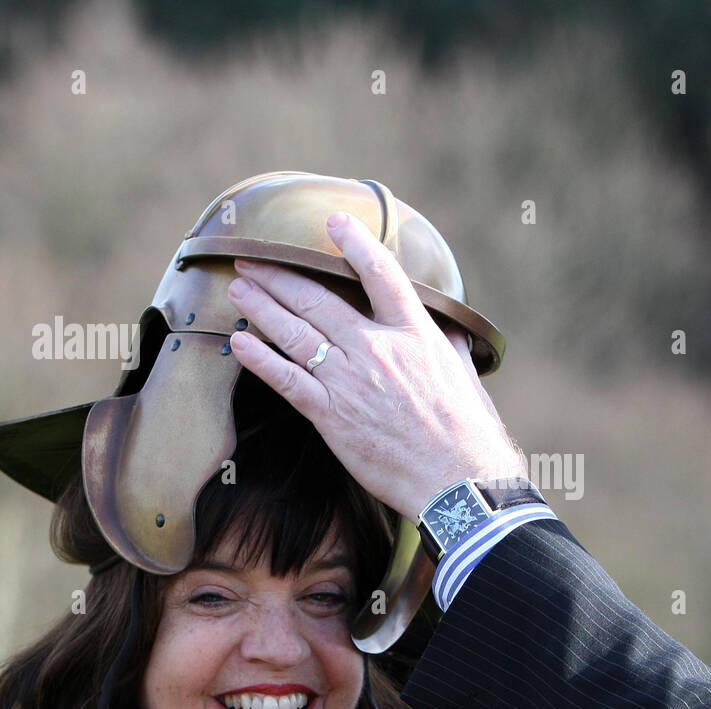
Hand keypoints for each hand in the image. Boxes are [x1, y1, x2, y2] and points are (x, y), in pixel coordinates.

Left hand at [225, 212, 526, 519]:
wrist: (457, 482)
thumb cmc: (470, 435)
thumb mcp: (468, 378)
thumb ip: (450, 347)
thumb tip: (451, 329)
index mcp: (415, 334)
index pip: (380, 274)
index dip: (354, 243)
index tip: (334, 222)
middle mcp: (377, 348)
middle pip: (317, 300)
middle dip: (279, 276)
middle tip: (253, 262)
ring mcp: (350, 381)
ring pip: (294, 333)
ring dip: (261, 307)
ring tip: (240, 289)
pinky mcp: (331, 415)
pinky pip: (286, 380)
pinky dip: (259, 358)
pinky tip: (240, 342)